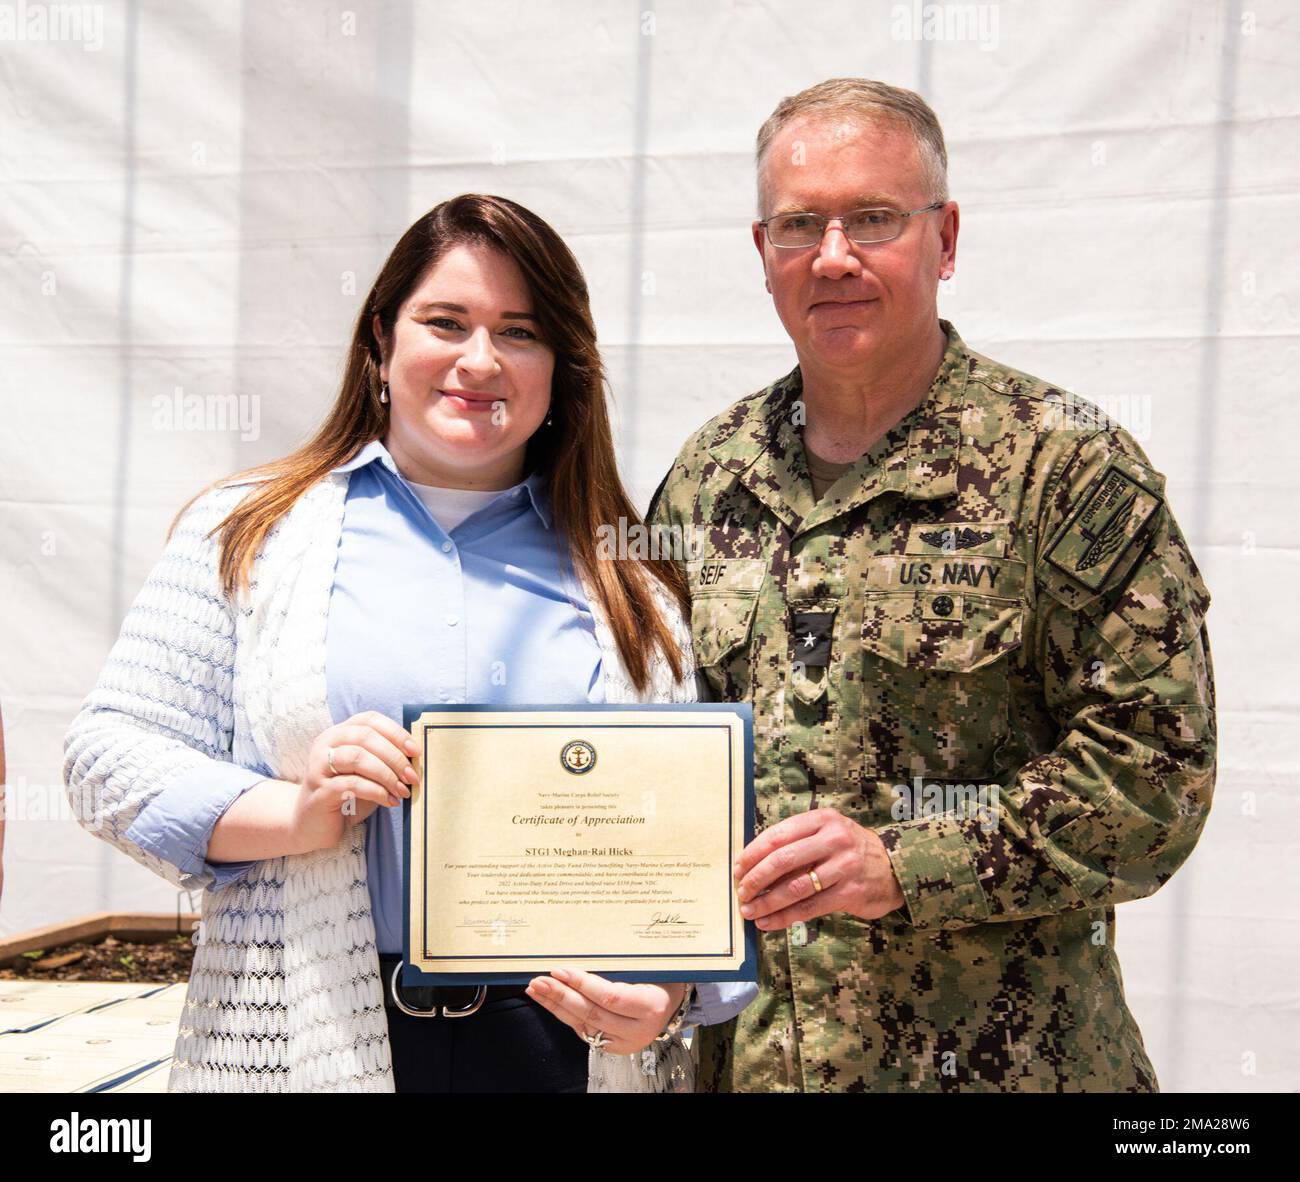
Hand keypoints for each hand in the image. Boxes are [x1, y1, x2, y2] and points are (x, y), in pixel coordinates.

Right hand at [293, 710, 418, 850]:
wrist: (312, 823)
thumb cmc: (346, 794)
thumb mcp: (367, 771)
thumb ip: (384, 758)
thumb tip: (416, 757)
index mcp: (339, 733)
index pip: (370, 720)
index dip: (395, 732)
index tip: (415, 751)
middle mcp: (325, 744)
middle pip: (366, 737)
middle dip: (395, 756)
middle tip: (412, 776)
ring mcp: (319, 766)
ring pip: (358, 757)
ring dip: (387, 774)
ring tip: (403, 790)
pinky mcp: (319, 790)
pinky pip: (352, 784)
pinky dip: (377, 792)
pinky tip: (389, 801)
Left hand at [525, 969, 685, 1055]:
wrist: (672, 1003)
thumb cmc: (659, 977)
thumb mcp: (649, 967)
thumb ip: (620, 965)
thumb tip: (580, 948)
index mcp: (650, 1007)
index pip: (610, 997)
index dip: (582, 984)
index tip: (560, 970)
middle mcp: (637, 1030)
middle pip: (592, 1013)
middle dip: (562, 996)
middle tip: (540, 980)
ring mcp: (623, 1042)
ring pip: (583, 1024)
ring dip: (556, 1006)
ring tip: (536, 989)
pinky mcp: (611, 1046)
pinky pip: (582, 1029)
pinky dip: (563, 1014)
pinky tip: (548, 1000)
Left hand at [733, 807, 904, 929]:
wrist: (894, 869)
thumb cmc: (849, 850)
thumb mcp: (827, 833)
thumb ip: (796, 842)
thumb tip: (752, 864)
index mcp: (822, 819)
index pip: (777, 835)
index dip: (752, 853)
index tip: (737, 868)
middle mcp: (834, 839)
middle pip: (782, 860)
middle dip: (755, 879)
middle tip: (741, 892)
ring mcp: (844, 866)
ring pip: (794, 887)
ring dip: (766, 902)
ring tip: (749, 911)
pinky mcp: (850, 892)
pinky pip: (809, 907)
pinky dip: (784, 917)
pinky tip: (769, 922)